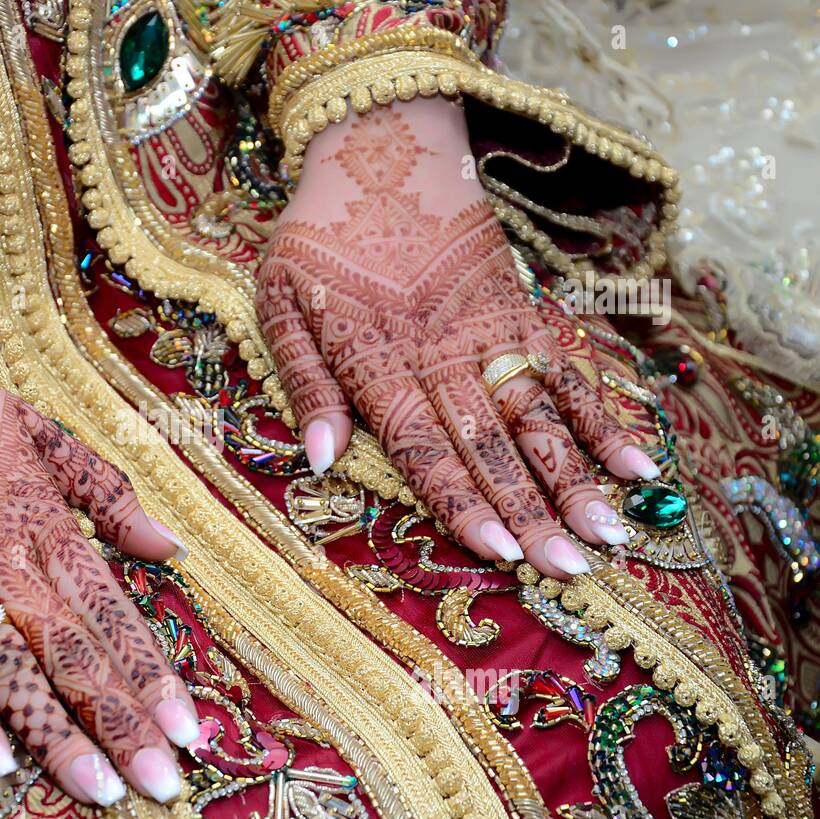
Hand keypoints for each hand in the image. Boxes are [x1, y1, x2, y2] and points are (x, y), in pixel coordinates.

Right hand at [0, 295, 199, 805]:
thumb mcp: (30, 427)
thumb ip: (102, 487)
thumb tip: (170, 546)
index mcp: (43, 518)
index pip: (110, 608)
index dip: (149, 672)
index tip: (188, 731)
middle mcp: (2, 554)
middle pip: (71, 647)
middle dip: (119, 719)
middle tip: (159, 782)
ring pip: (11, 662)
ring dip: (54, 730)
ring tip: (97, 788)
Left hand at [257, 98, 659, 578]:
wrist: (379, 149)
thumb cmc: (319, 237)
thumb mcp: (280, 303)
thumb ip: (305, 381)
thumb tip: (319, 458)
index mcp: (378, 359)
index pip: (424, 444)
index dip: (462, 499)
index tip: (500, 551)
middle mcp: (441, 353)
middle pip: (490, 442)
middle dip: (531, 509)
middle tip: (571, 569)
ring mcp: (489, 330)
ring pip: (536, 413)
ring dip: (576, 475)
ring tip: (611, 533)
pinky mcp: (519, 309)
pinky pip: (566, 366)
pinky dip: (604, 413)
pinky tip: (639, 461)